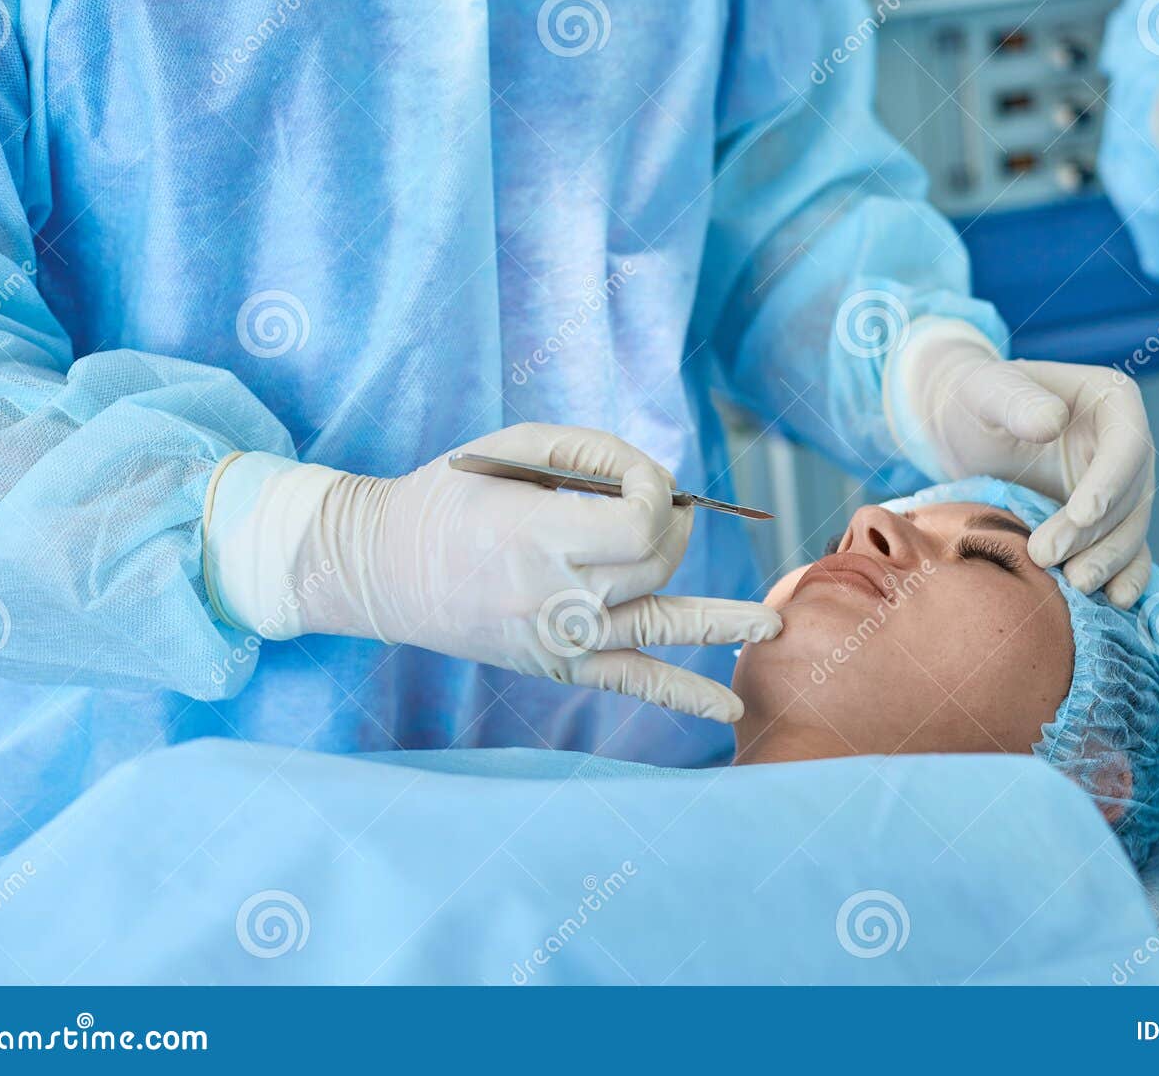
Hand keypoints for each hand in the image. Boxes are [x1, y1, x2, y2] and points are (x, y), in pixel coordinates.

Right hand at [204, 423, 779, 721]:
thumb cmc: (450, 496)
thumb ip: (592, 453)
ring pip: (661, 628)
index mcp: (539, 536)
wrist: (385, 568)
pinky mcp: (558, 664)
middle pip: (655, 563)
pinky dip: (684, 697)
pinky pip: (632, 683)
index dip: (655, 489)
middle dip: (672, 526)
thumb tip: (661, 481)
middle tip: (657, 506)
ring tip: (774, 626)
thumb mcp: (514, 447)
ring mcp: (559, 638)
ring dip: (723, 623)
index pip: (641, 521)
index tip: (636, 474)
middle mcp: (555, 595)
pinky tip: (729, 711)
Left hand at [886, 321, 1153, 606]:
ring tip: (1073, 585)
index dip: (1110, 482)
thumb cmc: (973, 396)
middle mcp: (1126, 445)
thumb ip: (1015, 400)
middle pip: (1130, 496)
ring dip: (1108, 561)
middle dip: (1096, 533)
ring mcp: (1119, 487)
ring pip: (1130, 530)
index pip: (1127, 444)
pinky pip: (1125, 551)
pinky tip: (1116, 602)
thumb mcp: (985, 389)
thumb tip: (1052, 422)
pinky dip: (1123, 576)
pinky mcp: (1104, 521)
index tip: (1081, 514)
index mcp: (1112, 400)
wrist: (960, 426)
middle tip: (1048, 559)